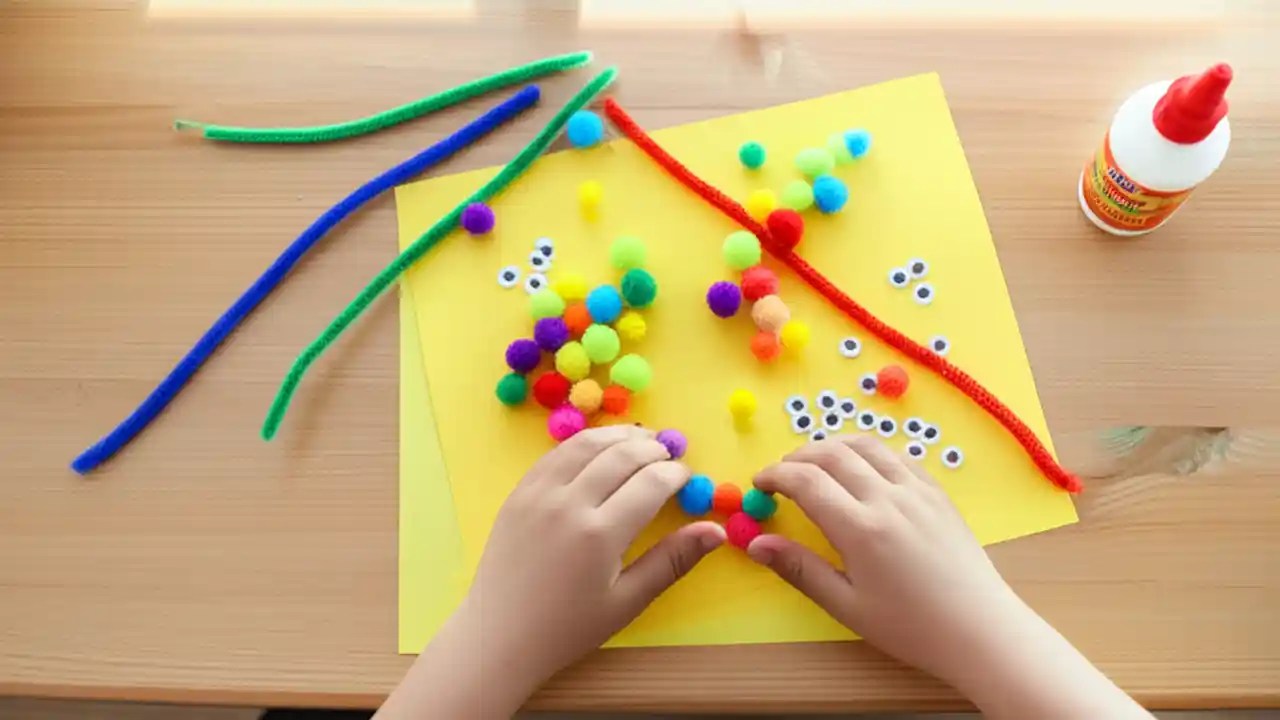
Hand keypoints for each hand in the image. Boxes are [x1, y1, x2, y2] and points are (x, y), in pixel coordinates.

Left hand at [461, 424, 723, 693]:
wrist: (499, 635)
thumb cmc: (568, 627)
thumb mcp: (627, 601)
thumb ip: (671, 561)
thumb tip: (717, 531)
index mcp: (600, 534)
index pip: (651, 483)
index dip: (676, 474)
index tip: (687, 478)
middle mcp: (568, 504)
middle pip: (621, 455)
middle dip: (652, 448)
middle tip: (670, 452)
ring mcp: (538, 494)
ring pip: (586, 444)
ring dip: (619, 436)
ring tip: (641, 438)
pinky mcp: (518, 493)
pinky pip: (555, 454)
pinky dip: (583, 443)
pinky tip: (599, 447)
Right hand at [747, 436, 1152, 719]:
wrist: (980, 630)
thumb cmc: (911, 627)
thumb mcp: (848, 606)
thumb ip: (800, 570)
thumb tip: (756, 543)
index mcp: (861, 529)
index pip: (806, 481)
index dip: (775, 475)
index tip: (759, 484)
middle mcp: (889, 498)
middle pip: (832, 453)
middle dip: (797, 456)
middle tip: (781, 475)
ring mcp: (918, 490)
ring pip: (866, 444)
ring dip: (832, 445)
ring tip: (815, 463)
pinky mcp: (937, 492)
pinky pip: (897, 455)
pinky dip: (868, 452)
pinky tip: (861, 469)